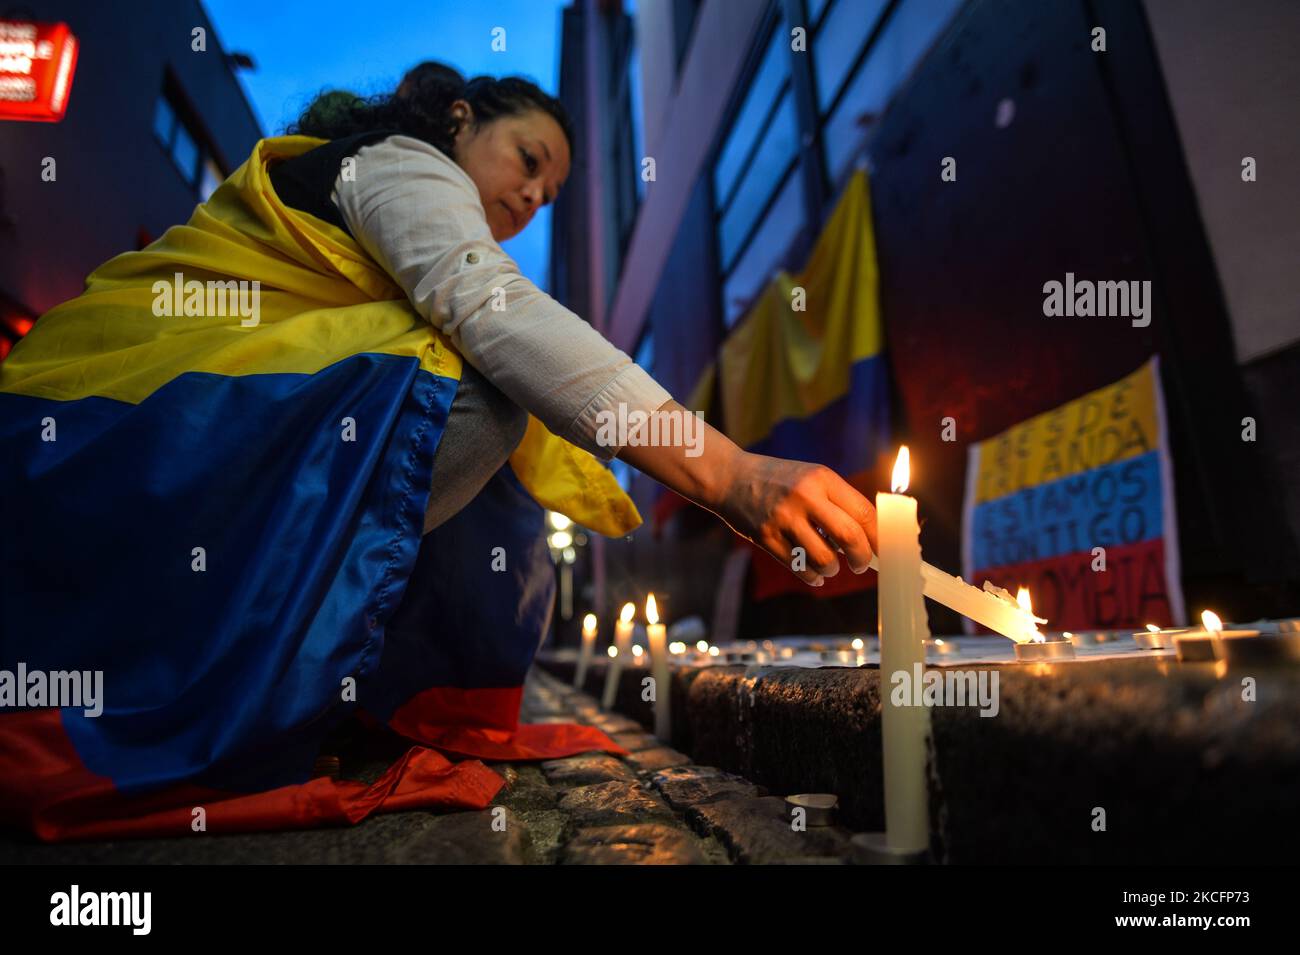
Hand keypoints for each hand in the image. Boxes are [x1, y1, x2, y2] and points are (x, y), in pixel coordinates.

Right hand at [713, 452, 877, 586]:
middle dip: (861, 558)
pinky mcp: (765, 536)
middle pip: (849, 536)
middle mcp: (804, 496)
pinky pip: (799, 568)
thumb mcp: (811, 478)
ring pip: (824, 557)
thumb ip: (838, 501)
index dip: (879, 537)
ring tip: (830, 566)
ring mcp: (783, 518)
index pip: (863, 511)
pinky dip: (813, 576)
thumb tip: (870, 537)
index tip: (884, 551)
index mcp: (822, 479)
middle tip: (860, 565)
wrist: (731, 477)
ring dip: (833, 569)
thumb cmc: (779, 481)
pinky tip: (815, 574)